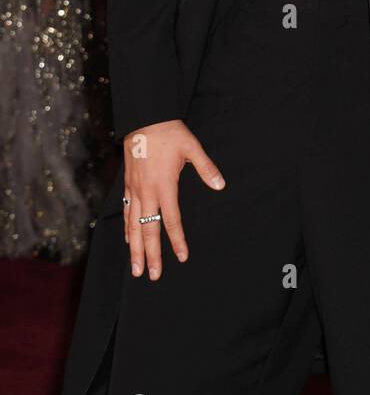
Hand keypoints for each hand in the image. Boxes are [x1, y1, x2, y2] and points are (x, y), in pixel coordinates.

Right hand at [123, 119, 224, 280]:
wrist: (143, 118)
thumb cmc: (170, 133)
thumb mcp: (192, 148)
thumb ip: (206, 168)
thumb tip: (220, 185)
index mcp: (165, 186)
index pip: (171, 220)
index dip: (177, 240)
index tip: (181, 257)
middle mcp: (147, 192)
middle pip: (148, 230)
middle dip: (150, 254)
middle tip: (151, 276)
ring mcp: (134, 190)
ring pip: (133, 226)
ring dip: (135, 248)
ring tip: (135, 269)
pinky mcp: (127, 185)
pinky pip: (125, 212)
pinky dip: (126, 229)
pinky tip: (127, 240)